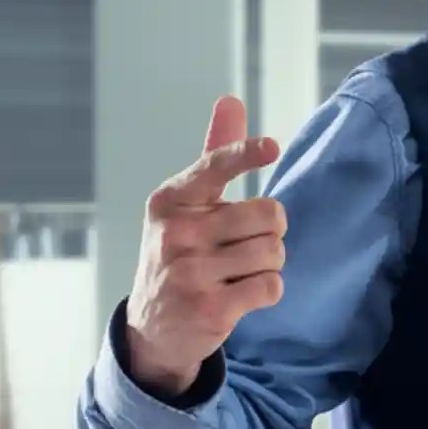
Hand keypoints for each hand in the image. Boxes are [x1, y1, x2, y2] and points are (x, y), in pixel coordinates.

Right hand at [125, 96, 286, 397]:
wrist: (153, 328)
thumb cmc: (180, 253)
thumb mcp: (187, 205)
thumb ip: (215, 156)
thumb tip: (231, 100)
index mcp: (171, 200)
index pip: (214, 168)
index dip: (245, 156)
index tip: (271, 147)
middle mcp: (176, 233)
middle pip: (269, 215)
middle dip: (270, 231)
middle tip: (244, 244)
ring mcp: (191, 273)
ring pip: (274, 252)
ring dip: (268, 263)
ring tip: (236, 272)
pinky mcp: (210, 309)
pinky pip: (272, 286)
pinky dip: (267, 290)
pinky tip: (240, 295)